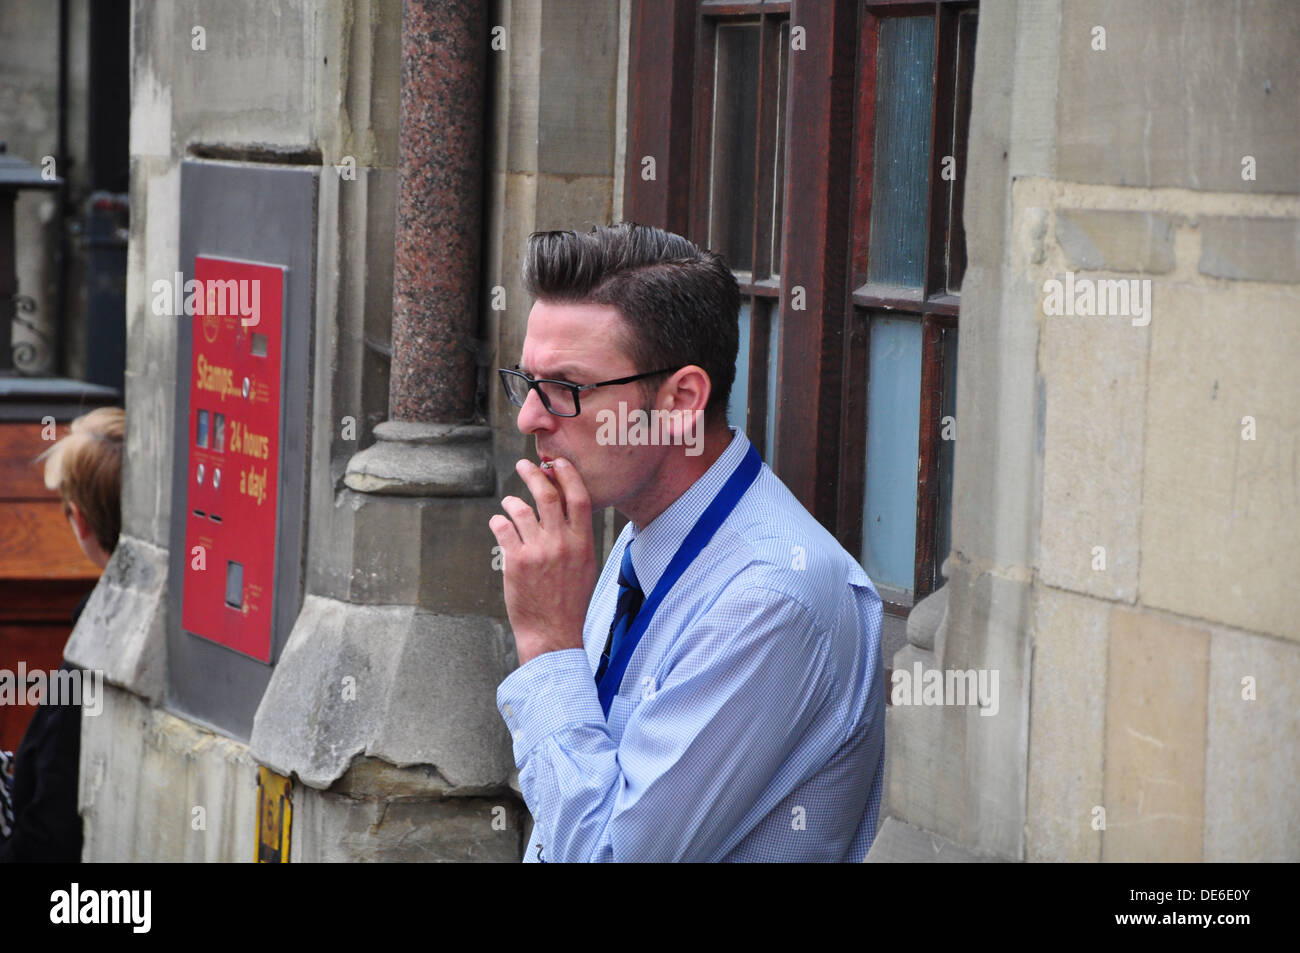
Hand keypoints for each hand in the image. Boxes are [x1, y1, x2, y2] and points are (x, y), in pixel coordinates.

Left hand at [489, 458, 597, 665]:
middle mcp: (561, 543)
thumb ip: (577, 538)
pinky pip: (503, 529)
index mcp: (583, 542)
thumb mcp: (585, 566)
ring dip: (512, 501)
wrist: (553, 633)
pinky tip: (499, 524)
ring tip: (509, 503)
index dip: (567, 474)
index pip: (578, 496)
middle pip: (547, 494)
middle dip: (534, 474)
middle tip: (524, 465)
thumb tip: (567, 509)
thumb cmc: (570, 602)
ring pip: (520, 510)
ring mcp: (537, 551)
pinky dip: (499, 522)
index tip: (557, 462)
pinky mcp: (515, 562)